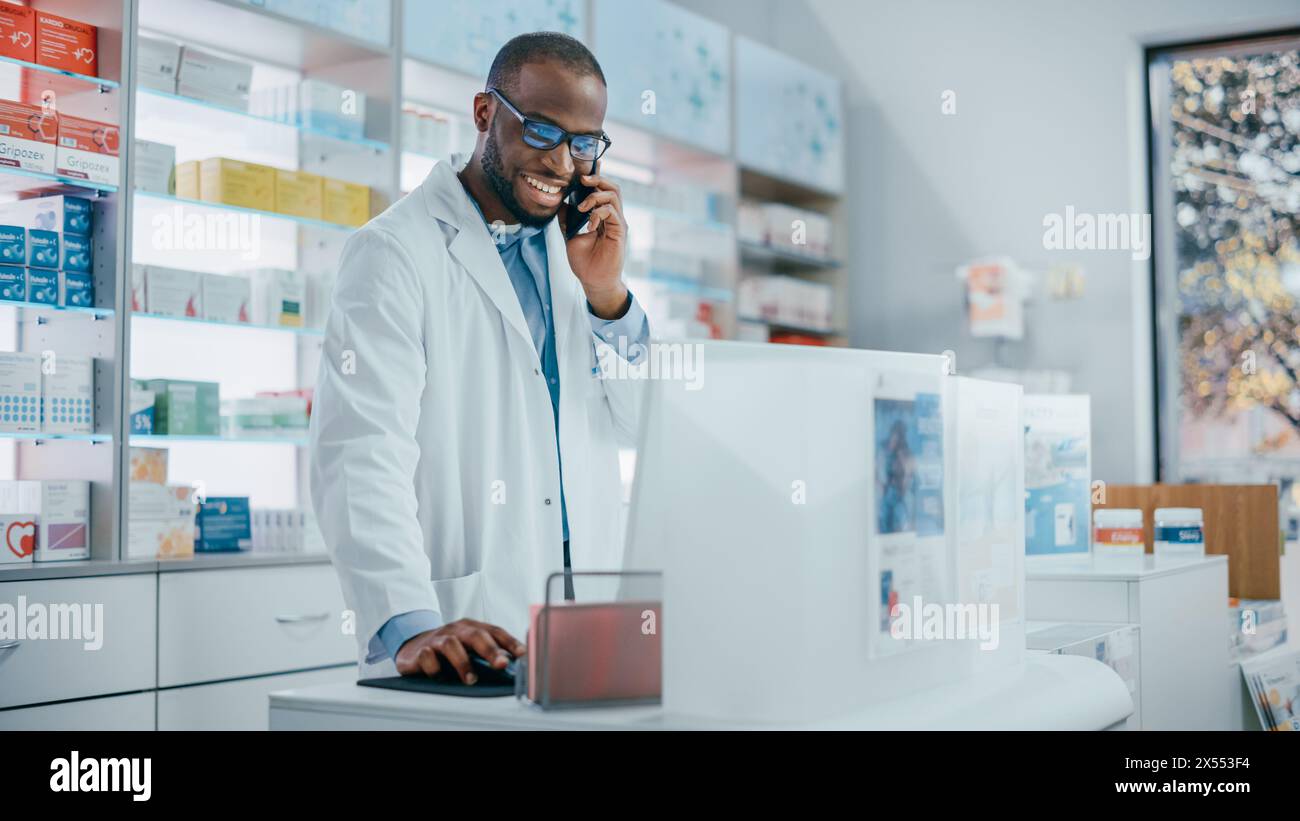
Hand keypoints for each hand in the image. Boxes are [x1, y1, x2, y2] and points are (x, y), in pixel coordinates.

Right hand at [394, 619, 525, 682]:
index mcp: (471, 627)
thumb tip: (514, 667)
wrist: (414, 645)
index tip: (522, 654)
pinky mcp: (420, 651)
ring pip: (451, 644)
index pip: (494, 631)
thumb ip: (489, 653)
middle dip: (490, 650)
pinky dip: (434, 667)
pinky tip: (439, 676)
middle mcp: (456, 630)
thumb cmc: (450, 648)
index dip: (510, 642)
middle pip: (476, 635)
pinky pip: (426, 656)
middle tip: (502, 665)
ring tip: (471, 680)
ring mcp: (438, 639)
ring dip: (463, 663)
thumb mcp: (469, 646)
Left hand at [561, 173, 627, 318]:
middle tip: (581, 180)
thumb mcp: (570, 236)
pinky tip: (589, 225)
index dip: (597, 175)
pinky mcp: (619, 232)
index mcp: (603, 216)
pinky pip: (612, 213)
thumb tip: (561, 203)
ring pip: (613, 196)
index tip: (585, 166)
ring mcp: (618, 224)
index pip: (603, 190)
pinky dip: (598, 213)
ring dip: (595, 196)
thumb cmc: (585, 262)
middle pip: (612, 187)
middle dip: (597, 179)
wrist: (593, 282)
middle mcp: (613, 217)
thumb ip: (568, 219)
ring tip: (582, 208)